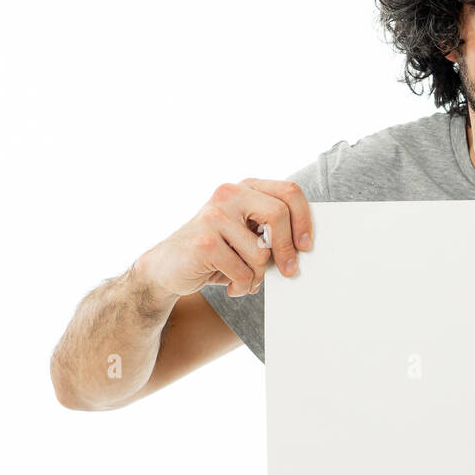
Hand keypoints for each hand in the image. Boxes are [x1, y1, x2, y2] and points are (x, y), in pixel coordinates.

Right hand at [137, 179, 313, 298]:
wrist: (167, 268)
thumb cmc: (218, 252)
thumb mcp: (247, 235)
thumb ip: (271, 231)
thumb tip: (306, 247)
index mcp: (245, 188)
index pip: (289, 192)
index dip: (304, 220)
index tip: (306, 246)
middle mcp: (229, 194)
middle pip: (278, 213)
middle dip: (287, 249)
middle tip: (289, 271)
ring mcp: (214, 216)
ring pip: (261, 252)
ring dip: (258, 276)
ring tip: (246, 280)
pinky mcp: (204, 242)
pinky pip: (242, 271)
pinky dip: (243, 286)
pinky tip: (232, 286)